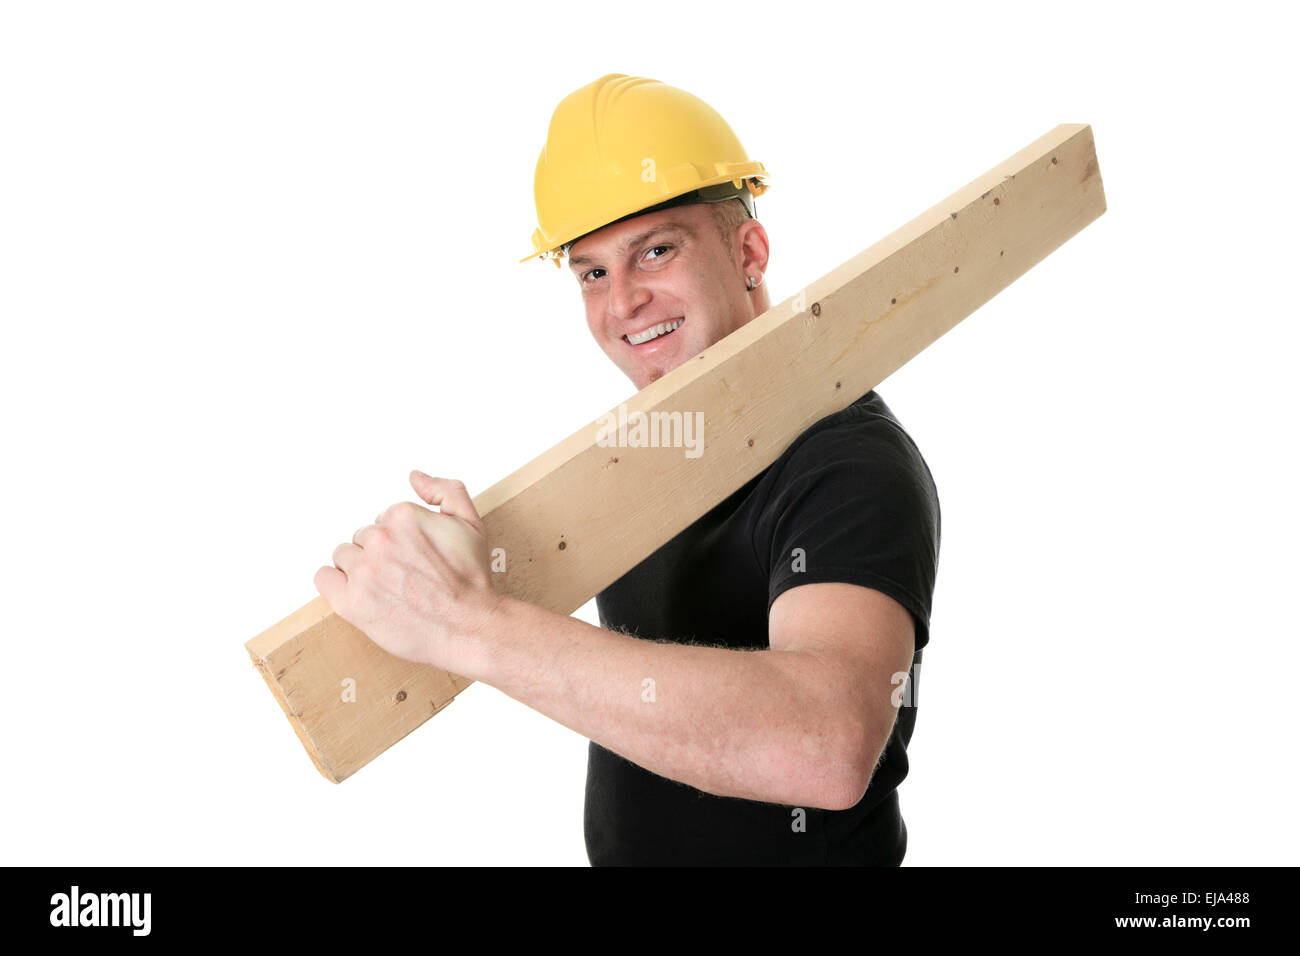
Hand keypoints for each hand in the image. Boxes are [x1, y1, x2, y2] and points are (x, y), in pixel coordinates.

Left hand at [314, 471, 499, 676]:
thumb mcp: (471, 523)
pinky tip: (357, 593)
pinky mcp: (350, 600)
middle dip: (378, 555)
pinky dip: (335, 584)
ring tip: (385, 588)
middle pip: (361, 538)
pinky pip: (323, 578)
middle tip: (401, 576)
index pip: (382, 520)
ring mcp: (363, 570)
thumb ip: (445, 491)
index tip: (413, 559)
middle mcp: (379, 539)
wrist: (469, 625)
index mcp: (402, 516)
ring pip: (343, 557)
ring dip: (358, 570)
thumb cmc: (470, 579)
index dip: (399, 541)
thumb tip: (415, 478)